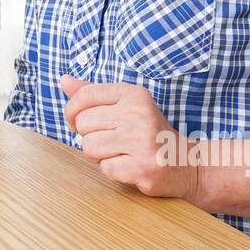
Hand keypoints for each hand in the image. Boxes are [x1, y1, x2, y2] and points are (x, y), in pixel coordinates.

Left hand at [60, 74, 199, 199]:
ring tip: (119, 152)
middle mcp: (138, 114)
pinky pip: (105, 168)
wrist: (185, 163)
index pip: (85, 95)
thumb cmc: (148, 132)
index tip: (77, 121)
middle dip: (89, 135)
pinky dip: (112, 170)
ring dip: (99, 154)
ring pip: (90, 147)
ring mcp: (142, 141)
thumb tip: (64, 80)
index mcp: (133, 94)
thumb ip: (94, 93)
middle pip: (84, 123)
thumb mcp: (126, 106)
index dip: (72, 111)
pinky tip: (129, 165)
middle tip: (109, 140)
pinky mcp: (143, 167)